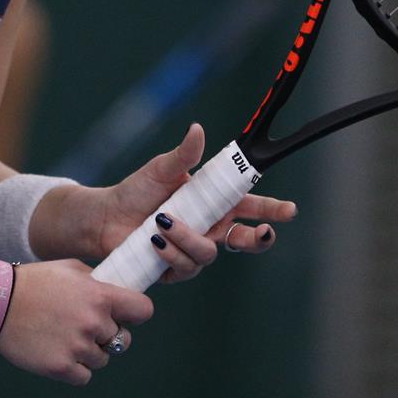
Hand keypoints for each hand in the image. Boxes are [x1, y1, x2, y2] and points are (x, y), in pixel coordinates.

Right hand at [0, 259, 152, 384]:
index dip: (136, 313)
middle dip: (108, 335)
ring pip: (103, 360)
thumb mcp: (71, 269)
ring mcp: (78, 347)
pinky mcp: (61, 368)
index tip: (125, 314)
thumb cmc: (34, 282)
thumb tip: (117, 290)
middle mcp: (93, 323)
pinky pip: (85, 376)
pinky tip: (59, 351)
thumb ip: (98, 282)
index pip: (143, 311)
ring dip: (89, 352)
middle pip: (123, 340)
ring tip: (66, 337)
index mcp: (100, 296)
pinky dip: (75, 368)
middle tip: (85, 327)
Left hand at [93, 124, 298, 282]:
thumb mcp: (162, 168)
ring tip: (161, 222)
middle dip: (257, 239)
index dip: (272, 210)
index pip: (250, 207)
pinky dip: (170, 253)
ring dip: (187, 238)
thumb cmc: (138, 190)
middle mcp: (209, 228)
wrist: (107, 217)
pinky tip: (153, 242)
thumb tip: (197, 129)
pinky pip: (185, 267)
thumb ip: (183, 154)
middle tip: (262, 233)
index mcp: (213, 203)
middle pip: (245, 240)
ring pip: (208, 253)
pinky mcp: (176, 268)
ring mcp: (194, 250)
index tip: (290, 210)